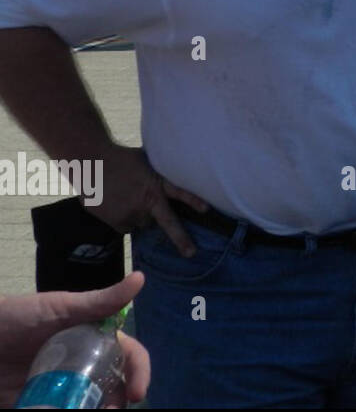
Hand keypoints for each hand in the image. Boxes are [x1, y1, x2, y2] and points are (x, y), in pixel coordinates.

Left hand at [0, 271, 150, 407]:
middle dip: (118, 402)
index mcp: (94, 341)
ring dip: (94, 411)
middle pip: (113, 387)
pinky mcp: (35, 404)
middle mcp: (82, 366)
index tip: (136, 393)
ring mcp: (60, 387)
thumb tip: (140, 278)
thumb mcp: (60, 307)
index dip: (138, 373)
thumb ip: (100, 301)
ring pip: (88, 404)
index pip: (128, 357)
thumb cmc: (17, 316)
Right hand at [96, 145, 210, 257]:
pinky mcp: (116, 220)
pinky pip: (126, 227)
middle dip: (181, 239)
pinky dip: (125, 220)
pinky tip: (117, 206)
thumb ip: (158, 175)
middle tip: (191, 253)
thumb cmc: (122, 158)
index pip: (179, 192)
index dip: (193, 200)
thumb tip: (172, 174)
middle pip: (168, 223)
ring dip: (141, 217)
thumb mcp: (146, 162)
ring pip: (143, 223)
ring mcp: (130, 213)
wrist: (92, 162)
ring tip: (130, 200)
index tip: (206, 210)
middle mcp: (145, 201)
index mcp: (156, 184)